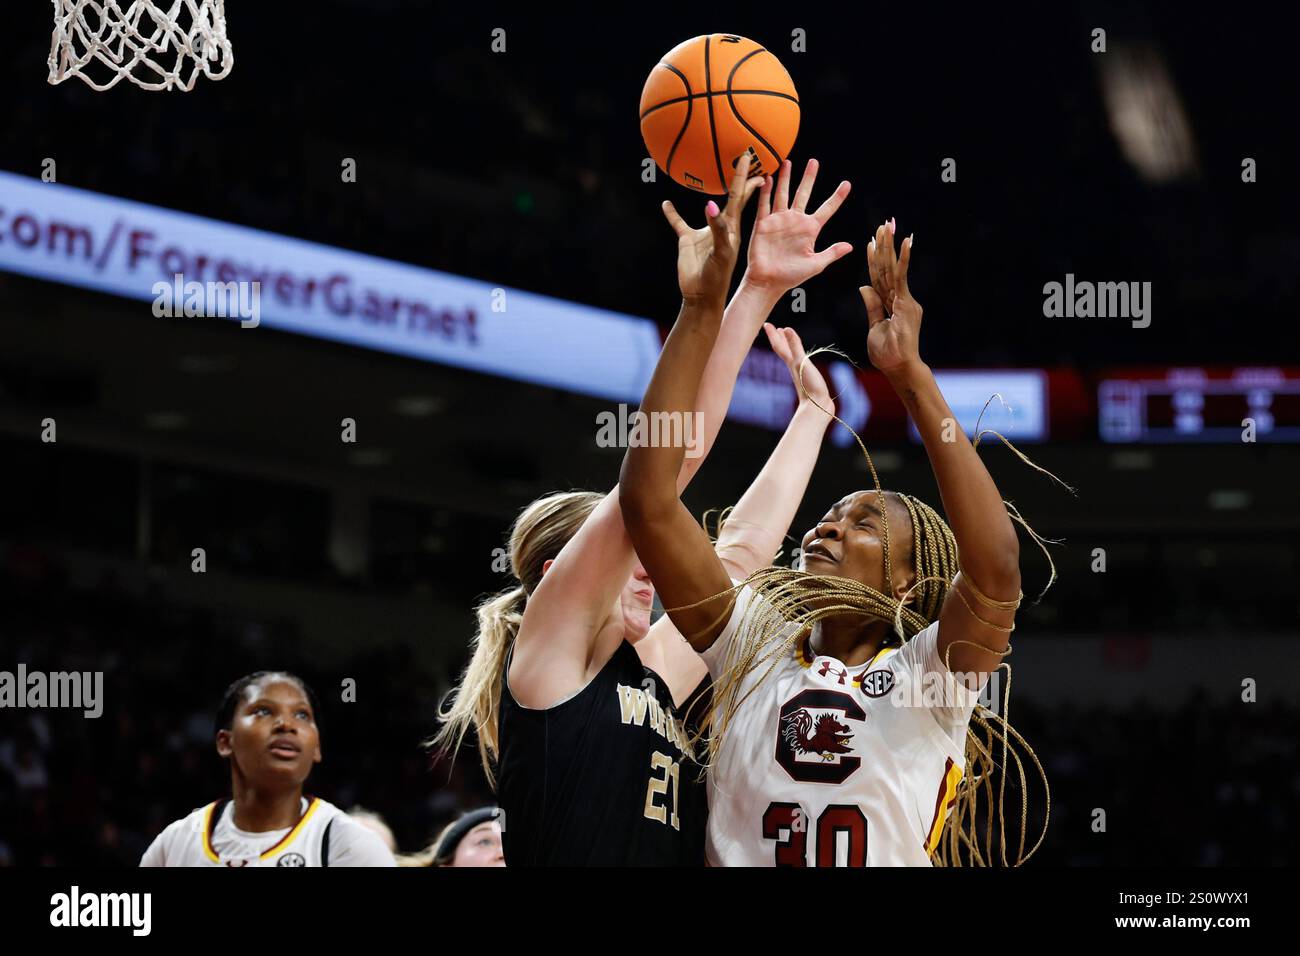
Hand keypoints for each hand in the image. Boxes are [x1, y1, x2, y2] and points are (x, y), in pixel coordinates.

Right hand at [662, 159, 763, 306]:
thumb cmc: (717, 277)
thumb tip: (711, 203)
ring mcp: (705, 232)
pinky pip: (678, 223)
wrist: (702, 295)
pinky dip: (672, 213)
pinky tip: (666, 204)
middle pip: (732, 197)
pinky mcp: (689, 240)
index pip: (740, 196)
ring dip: (712, 191)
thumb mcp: (721, 252)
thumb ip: (717, 229)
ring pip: (708, 207)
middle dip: (739, 178)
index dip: (745, 177)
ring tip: (712, 174)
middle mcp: (721, 226)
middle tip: (745, 158)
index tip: (750, 158)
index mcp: (733, 227)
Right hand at [745, 158, 853, 293]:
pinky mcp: (763, 224)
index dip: (837, 197)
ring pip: (783, 194)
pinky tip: (767, 178)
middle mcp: (795, 221)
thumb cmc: (791, 276)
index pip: (827, 209)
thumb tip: (850, 246)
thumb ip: (831, 253)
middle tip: (814, 162)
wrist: (768, 282)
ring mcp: (778, 220)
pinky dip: (765, 192)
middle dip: (808, 178)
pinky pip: (764, 204)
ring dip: (785, 178)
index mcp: (810, 229)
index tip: (847, 184)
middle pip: (803, 194)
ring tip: (788, 162)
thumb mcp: (815, 264)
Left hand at [763, 322, 834, 416]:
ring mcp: (800, 373)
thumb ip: (795, 346)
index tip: (766, 324)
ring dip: (789, 347)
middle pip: (783, 350)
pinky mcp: (808, 378)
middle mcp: (793, 366)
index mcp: (790, 362)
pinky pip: (801, 363)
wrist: (817, 407)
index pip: (779, 345)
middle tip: (776, 328)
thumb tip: (786, 328)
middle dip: (779, 339)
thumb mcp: (801, 362)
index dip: (773, 334)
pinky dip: (800, 357)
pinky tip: (803, 359)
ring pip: (791, 356)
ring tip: (788, 340)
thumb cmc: (809, 386)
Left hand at [860, 222, 921, 376]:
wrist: (898, 367)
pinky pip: (902, 277)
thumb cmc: (887, 353)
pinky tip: (905, 242)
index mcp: (890, 303)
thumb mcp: (874, 326)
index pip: (879, 277)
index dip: (874, 259)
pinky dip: (903, 259)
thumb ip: (872, 306)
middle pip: (887, 268)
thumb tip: (864, 287)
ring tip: (888, 227)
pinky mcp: (907, 302)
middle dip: (884, 246)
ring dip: (890, 246)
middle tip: (884, 224)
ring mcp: (905, 299)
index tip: (870, 242)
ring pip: (893, 269)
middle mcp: (899, 298)